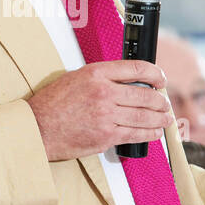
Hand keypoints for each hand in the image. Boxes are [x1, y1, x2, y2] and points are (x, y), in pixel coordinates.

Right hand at [28, 60, 172, 161]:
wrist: (37, 128)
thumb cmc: (52, 104)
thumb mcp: (75, 78)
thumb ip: (101, 78)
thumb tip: (126, 83)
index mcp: (96, 73)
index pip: (136, 68)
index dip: (155, 73)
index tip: (160, 79)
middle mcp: (104, 91)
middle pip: (145, 94)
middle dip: (160, 100)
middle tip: (165, 103)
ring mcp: (106, 114)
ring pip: (144, 116)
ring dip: (160, 118)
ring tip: (166, 119)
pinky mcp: (107, 135)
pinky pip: (136, 133)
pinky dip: (150, 133)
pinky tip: (155, 132)